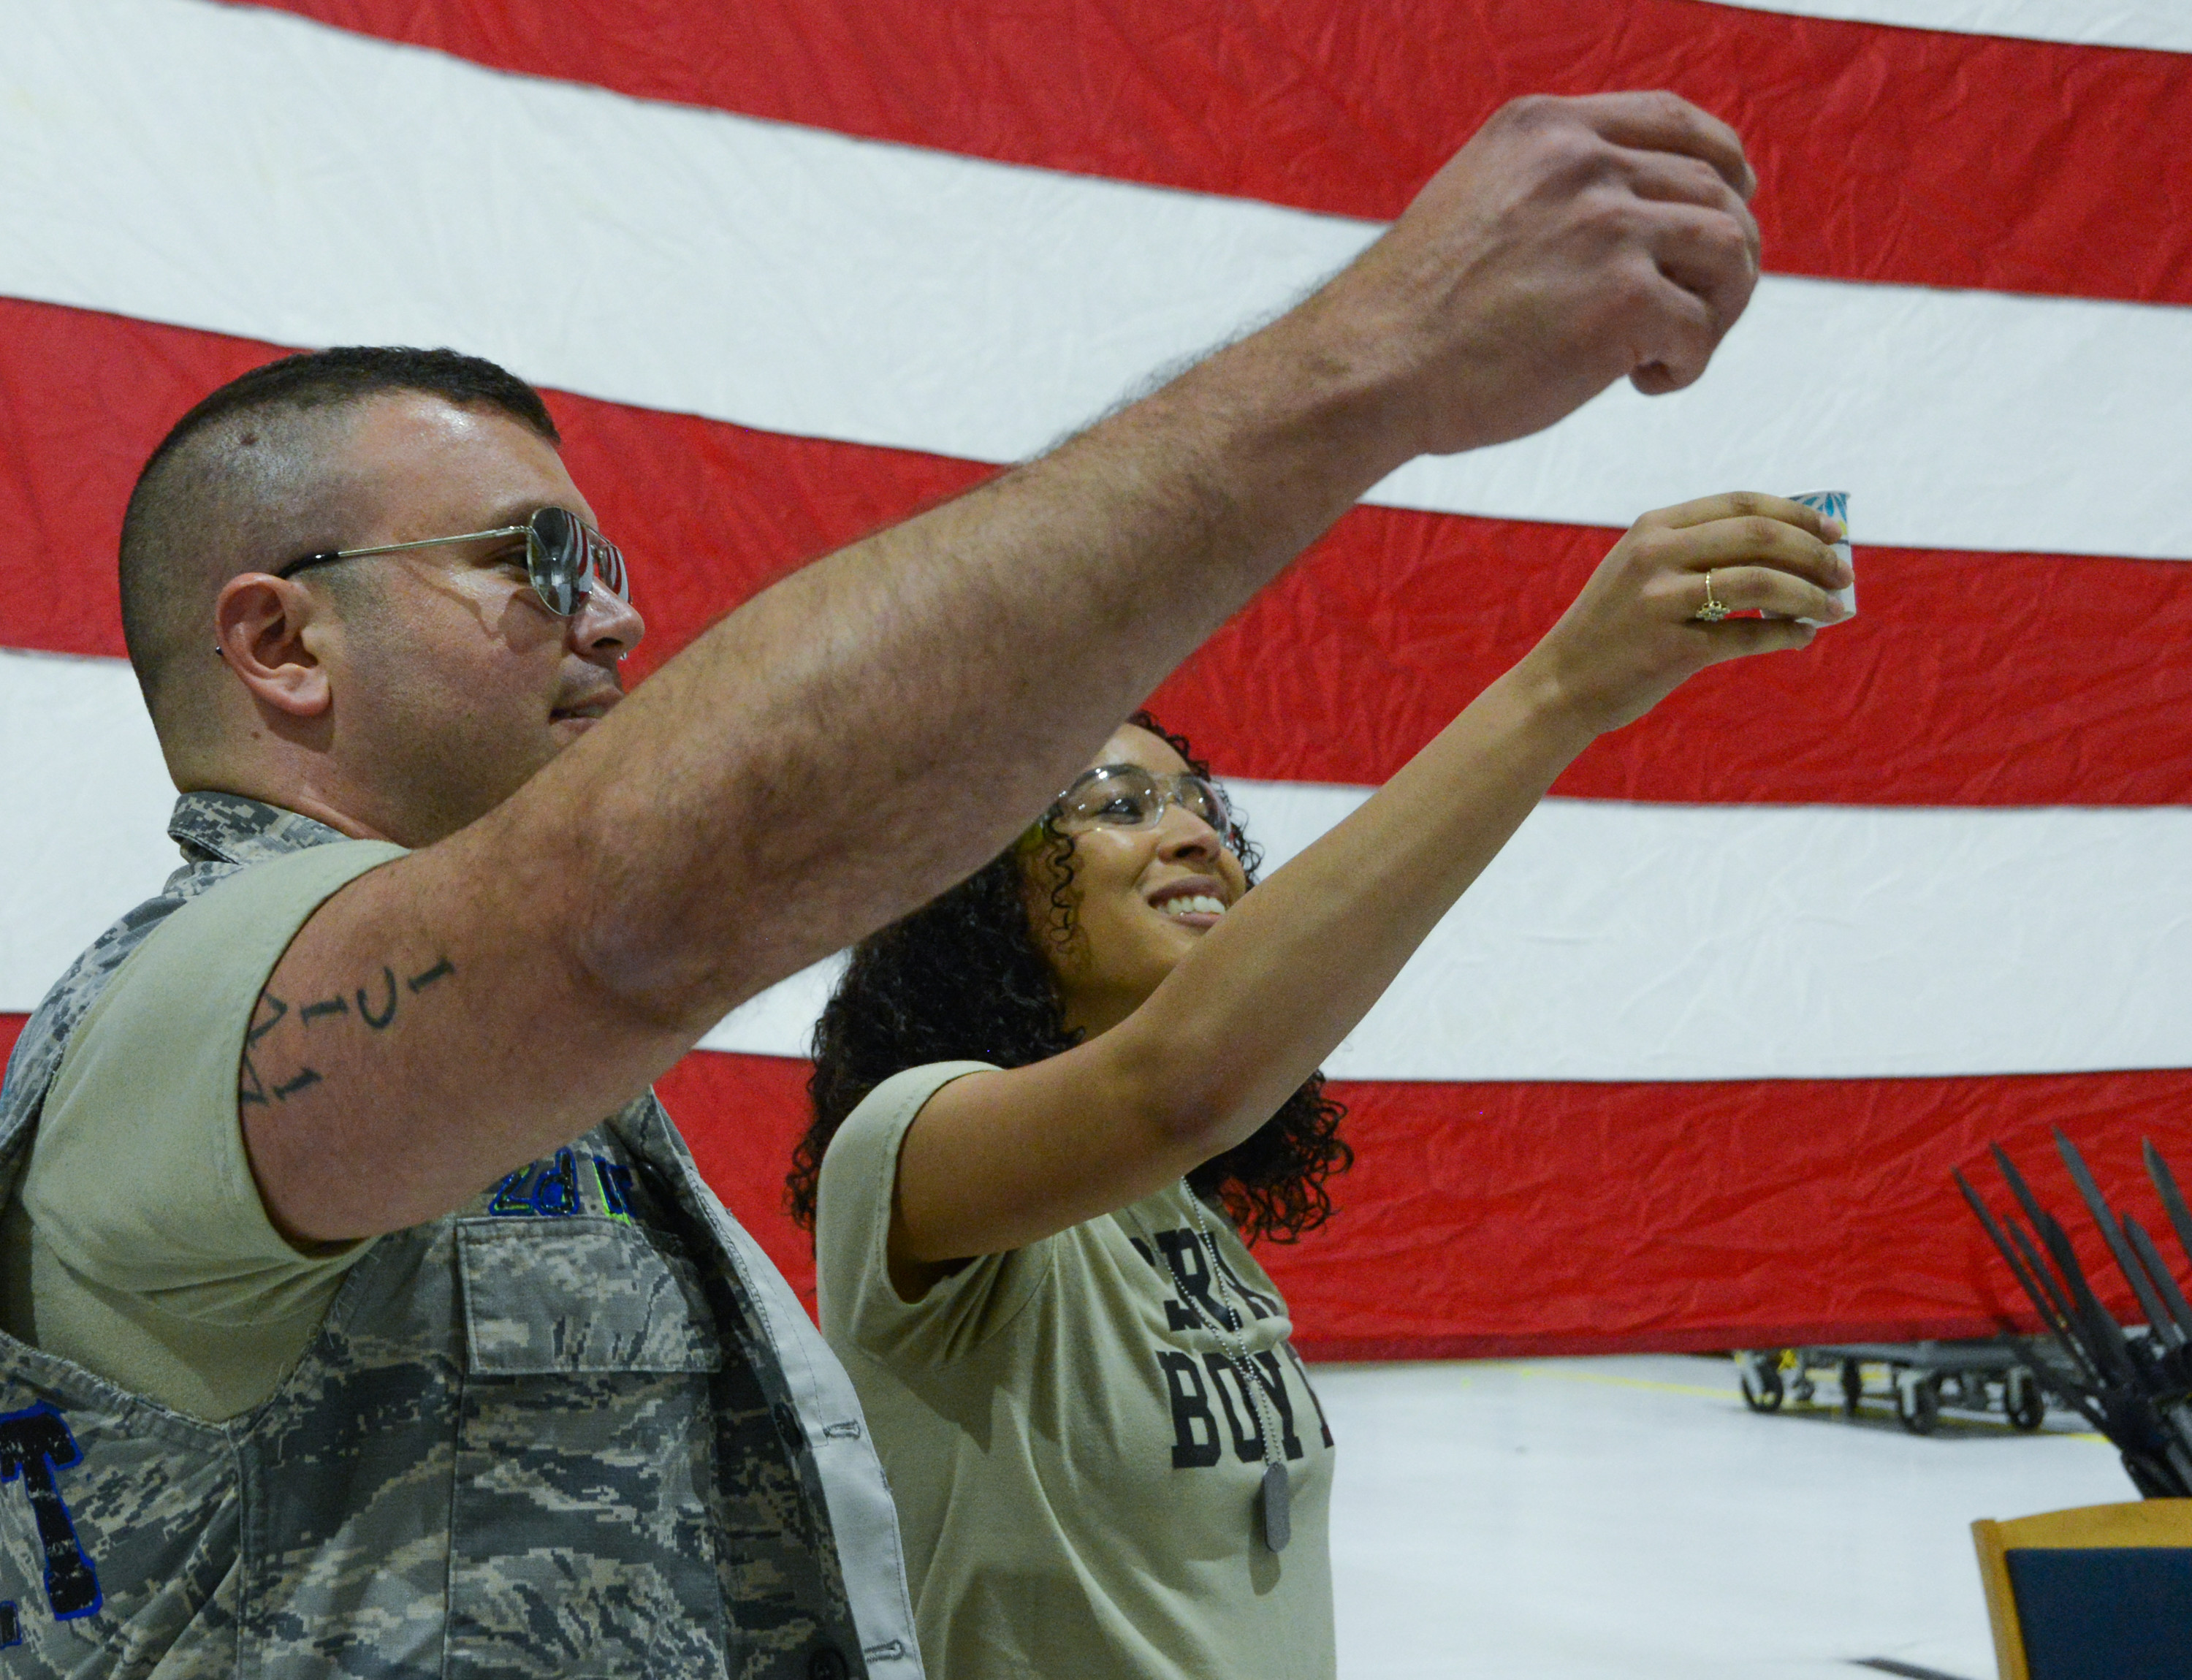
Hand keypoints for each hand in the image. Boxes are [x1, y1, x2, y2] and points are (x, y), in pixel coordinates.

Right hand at [1316, 92, 1760, 454]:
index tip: (1732, 201)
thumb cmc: (1413, 314)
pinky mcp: (1623, 300)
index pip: (1673, 120)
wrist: (1370, 369)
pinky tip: (1642, 382)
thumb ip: (1550, 192)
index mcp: (1545, 130)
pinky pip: (1701, 329)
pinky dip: (1688, 364)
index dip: (1721, 162)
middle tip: (1698, 309)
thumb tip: (1633, 222)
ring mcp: (1608, 227)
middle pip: (1715, 189)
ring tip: (1671, 348)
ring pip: (1728, 251)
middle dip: (1726, 254)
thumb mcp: (1477, 202)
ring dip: (1720, 307)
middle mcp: (1584, 163)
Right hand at [1513, 492, 1852, 736]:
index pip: (1742, 505)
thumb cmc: (1613, 629)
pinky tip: (1801, 637)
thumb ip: (1699, 552)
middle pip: (1761, 537)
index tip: (1834, 531)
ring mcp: (1661, 601)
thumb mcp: (1641, 571)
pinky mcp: (1672, 649)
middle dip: (1815, 552)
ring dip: (1810, 595)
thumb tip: (1790, 549)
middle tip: (1844, 572)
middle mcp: (1656, 555)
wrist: (1560, 685)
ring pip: (1763, 583)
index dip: (1797, 514)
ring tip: (1833, 608)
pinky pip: (1749, 634)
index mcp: (1652, 528)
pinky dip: (1786, 635)